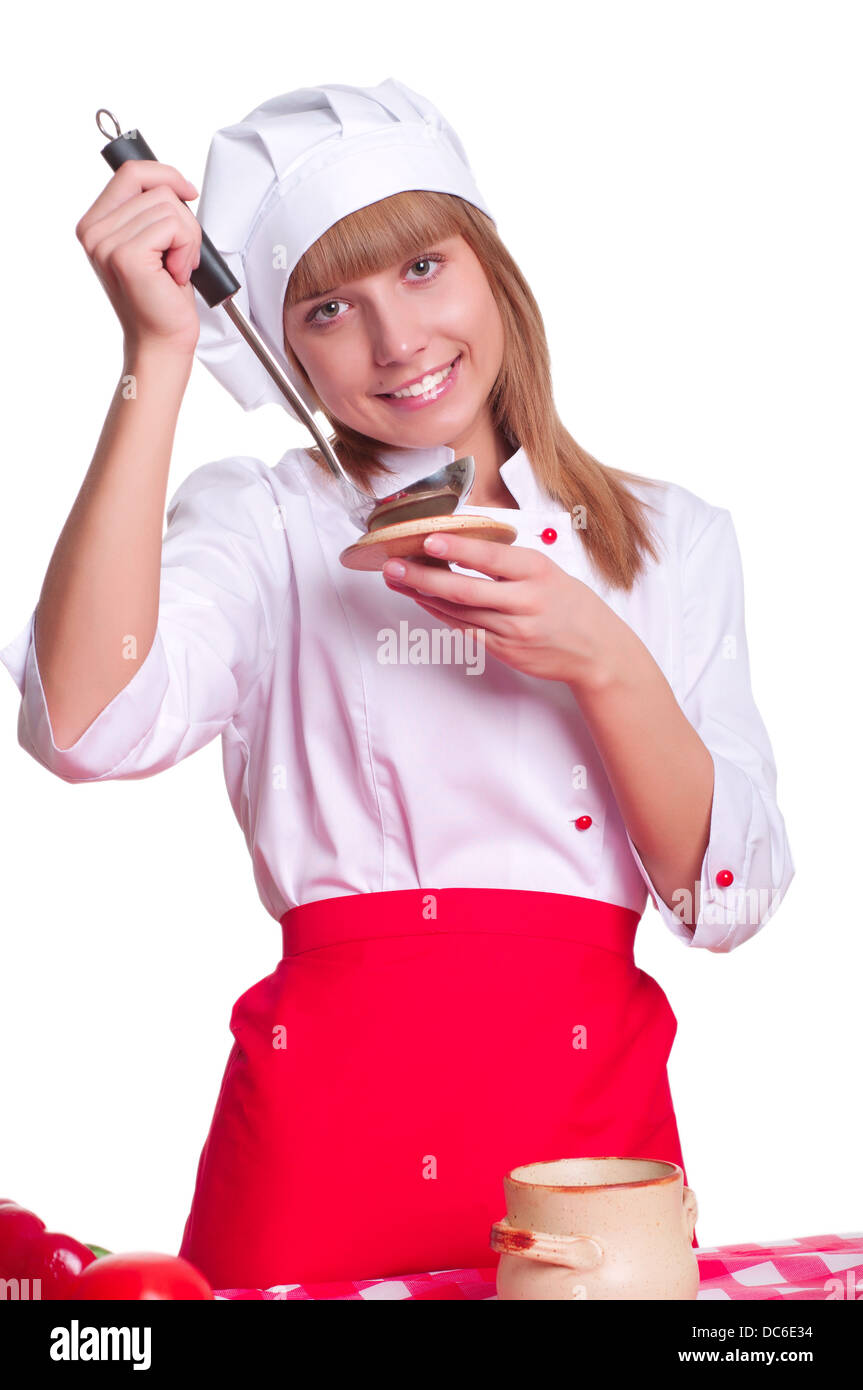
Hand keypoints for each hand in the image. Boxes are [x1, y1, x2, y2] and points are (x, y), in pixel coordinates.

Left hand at [382, 530, 623, 688]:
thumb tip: (463, 539)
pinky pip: (465, 630)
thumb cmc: (571, 604)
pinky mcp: (506, 650)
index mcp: (538, 571)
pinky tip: (422, 601)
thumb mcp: (549, 570)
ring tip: (397, 580)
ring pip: (459, 611)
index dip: (458, 549)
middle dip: (423, 577)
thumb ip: (509, 560)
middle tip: (393, 565)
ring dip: (423, 595)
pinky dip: (440, 614)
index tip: (429, 539)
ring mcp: (514, 629)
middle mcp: (526, 601)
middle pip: (465, 589)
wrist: (597, 651)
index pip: (492, 558)